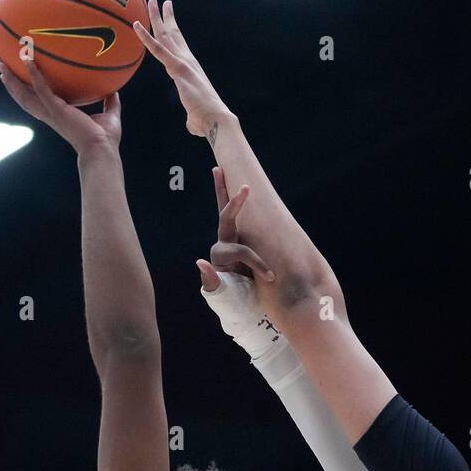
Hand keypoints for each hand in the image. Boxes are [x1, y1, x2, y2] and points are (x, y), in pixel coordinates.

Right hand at [0, 60, 120, 155]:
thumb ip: (110, 103)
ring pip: (25, 95)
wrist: (102, 150)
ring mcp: (52, 112)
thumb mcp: (109, 116)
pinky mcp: (56, 109)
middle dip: (13, 86)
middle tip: (3, 70)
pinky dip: (34, 74)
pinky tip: (29, 60)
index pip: (39, 103)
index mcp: (59, 117)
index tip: (21, 83)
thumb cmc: (106, 140)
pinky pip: (41, 88)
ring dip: (13, 81)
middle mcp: (51, 115)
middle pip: (25, 100)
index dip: (29, 93)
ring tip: (2, 66)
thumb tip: (115, 91)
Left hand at [134, 0, 230, 138]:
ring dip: (157, 18)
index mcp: (190, 69)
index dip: (172, 30)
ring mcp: (183, 63)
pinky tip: (137, 26)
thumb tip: (192, 125)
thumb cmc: (206, 122)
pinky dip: (147, 37)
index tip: (168, 18)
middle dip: (165, 17)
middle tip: (157, 1)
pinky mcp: (178, 68)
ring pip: (166, 35)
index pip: (179, 46)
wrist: (215, 120)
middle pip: (173, 34)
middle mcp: (187, 61)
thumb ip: (191, 117)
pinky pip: (159, 49)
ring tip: (150, 1)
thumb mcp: (194, 116)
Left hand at [197, 168, 274, 289]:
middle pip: (226, 218)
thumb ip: (211, 281)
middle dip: (235, 203)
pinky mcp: (240, 237)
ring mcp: (231, 237)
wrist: (241, 301)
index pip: (241, 250)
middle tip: (246, 187)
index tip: (270, 276)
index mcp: (220, 256)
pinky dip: (229, 195)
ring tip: (217, 169)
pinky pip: (237, 214)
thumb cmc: (234, 300)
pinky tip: (222, 174)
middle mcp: (223, 242)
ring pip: (227, 211)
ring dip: (224, 190)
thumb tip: (200, 261)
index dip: (257, 262)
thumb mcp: (222, 294)